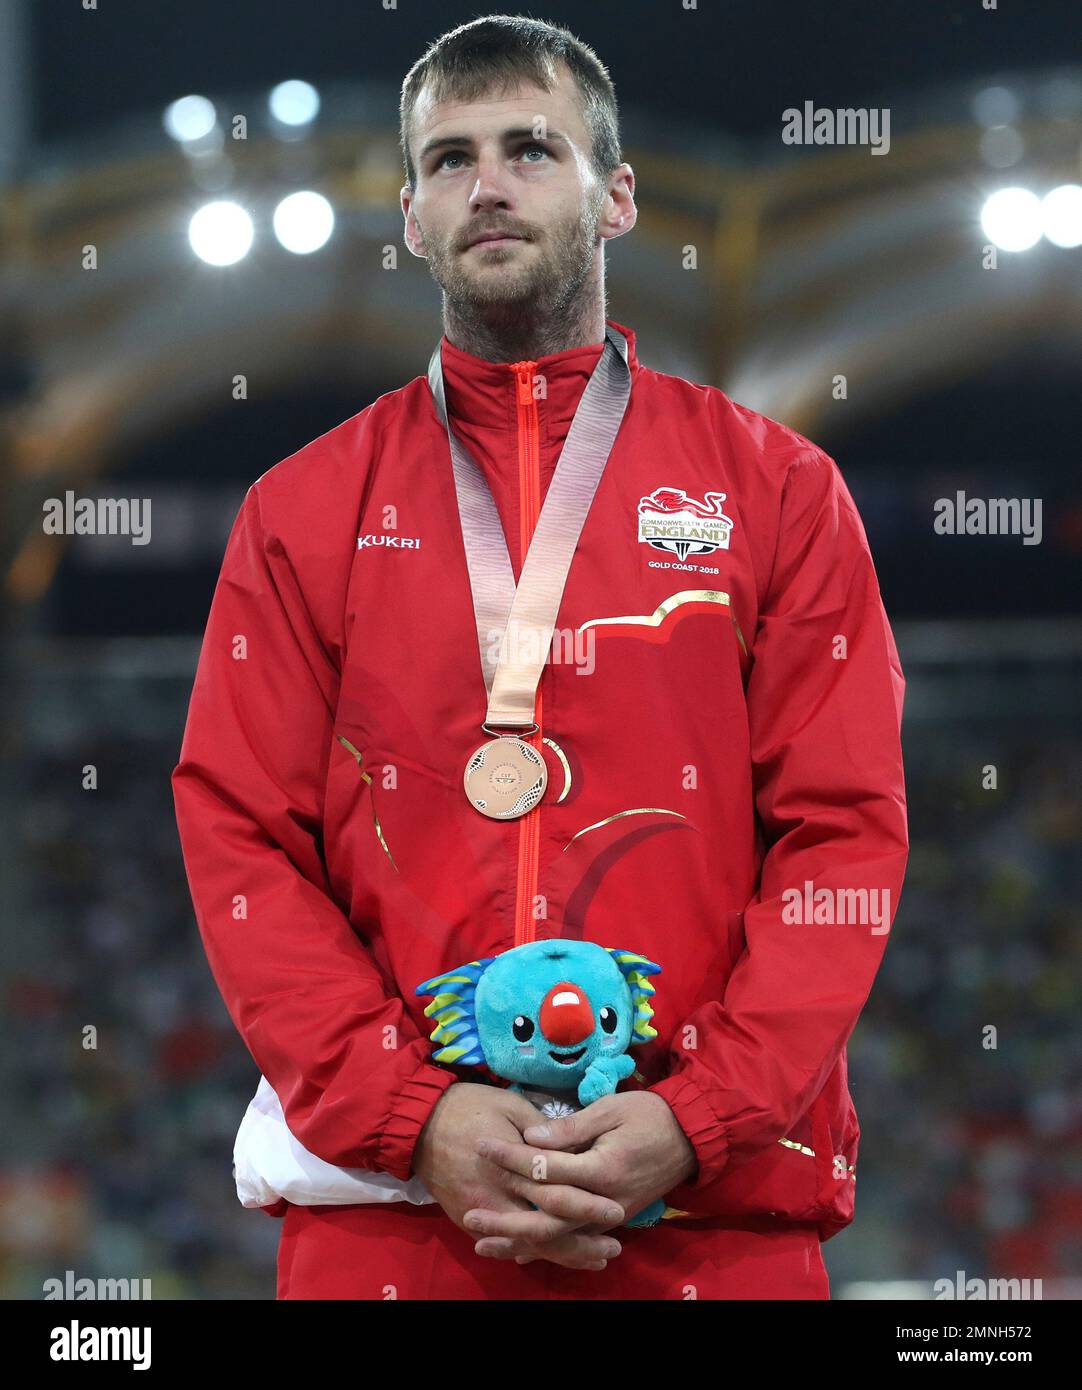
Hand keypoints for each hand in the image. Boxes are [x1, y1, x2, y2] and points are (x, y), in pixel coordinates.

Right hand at [411, 1082, 628, 1270]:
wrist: (419, 1123)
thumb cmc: (469, 1106)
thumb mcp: (510, 1106)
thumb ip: (542, 1131)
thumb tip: (573, 1148)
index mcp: (511, 1166)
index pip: (556, 1194)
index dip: (587, 1206)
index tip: (617, 1210)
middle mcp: (497, 1197)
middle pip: (545, 1230)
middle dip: (580, 1243)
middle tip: (612, 1250)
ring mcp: (481, 1213)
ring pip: (527, 1244)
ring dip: (561, 1255)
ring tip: (593, 1260)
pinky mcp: (467, 1220)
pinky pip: (503, 1244)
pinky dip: (530, 1253)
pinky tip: (554, 1256)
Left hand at [464, 1090, 697, 1261]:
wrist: (691, 1137)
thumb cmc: (649, 1115)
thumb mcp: (610, 1109)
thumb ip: (571, 1126)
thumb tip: (531, 1136)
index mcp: (601, 1169)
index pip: (546, 1169)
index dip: (511, 1158)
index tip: (482, 1146)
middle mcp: (603, 1202)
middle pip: (547, 1220)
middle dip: (506, 1220)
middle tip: (470, 1215)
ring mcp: (609, 1217)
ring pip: (559, 1238)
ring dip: (520, 1242)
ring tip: (483, 1242)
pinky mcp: (612, 1220)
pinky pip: (574, 1240)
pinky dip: (547, 1247)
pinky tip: (520, 1251)